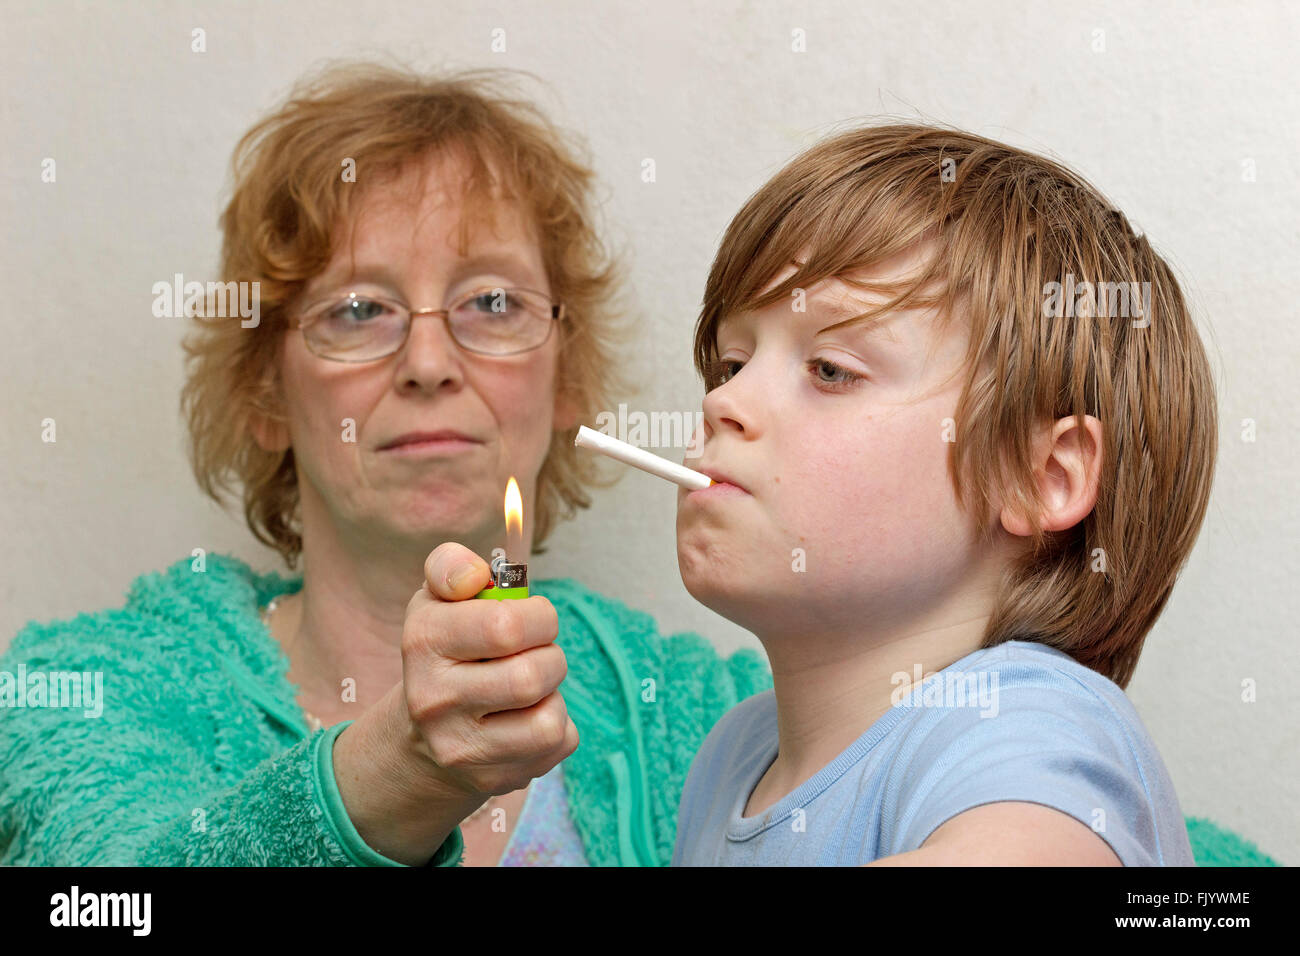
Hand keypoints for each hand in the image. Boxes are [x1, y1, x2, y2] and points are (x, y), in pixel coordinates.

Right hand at [400, 542, 578, 798]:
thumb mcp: (437, 600)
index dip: (538, 616)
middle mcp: (433, 699)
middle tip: (534, 652)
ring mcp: (460, 747)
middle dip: (549, 655)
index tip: (529, 618)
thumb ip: (451, 567)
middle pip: (533, 675)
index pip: (506, 625)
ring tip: (530, 686)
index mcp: (423, 641)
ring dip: (553, 693)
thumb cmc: (445, 651)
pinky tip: (526, 718)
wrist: (420, 737)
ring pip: (549, 718)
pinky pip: (558, 743)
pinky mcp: (490, 778)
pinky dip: (557, 724)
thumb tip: (475, 574)